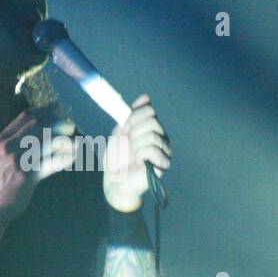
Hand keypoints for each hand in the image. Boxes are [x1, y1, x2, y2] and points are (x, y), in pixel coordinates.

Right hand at [0, 105, 76, 222]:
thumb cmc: (2, 181)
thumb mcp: (3, 156)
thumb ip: (17, 142)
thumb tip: (41, 128)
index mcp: (2, 139)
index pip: (25, 116)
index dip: (44, 110)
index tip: (58, 109)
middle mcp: (8, 146)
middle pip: (38, 126)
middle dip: (57, 123)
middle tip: (70, 126)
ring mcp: (17, 160)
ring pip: (46, 142)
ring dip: (64, 140)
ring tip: (74, 143)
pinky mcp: (27, 176)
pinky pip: (51, 163)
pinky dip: (64, 159)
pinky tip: (73, 157)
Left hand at [103, 94, 171, 212]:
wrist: (113, 180)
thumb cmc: (116, 157)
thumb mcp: (121, 130)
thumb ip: (133, 114)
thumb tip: (146, 97)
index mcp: (152, 128)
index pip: (149, 110)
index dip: (133, 117)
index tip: (125, 128)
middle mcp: (161, 137)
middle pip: (153, 121)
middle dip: (135, 131)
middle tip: (129, 143)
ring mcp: (163, 151)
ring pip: (153, 135)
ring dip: (136, 145)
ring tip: (133, 154)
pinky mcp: (162, 165)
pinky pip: (153, 150)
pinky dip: (141, 154)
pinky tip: (139, 161)